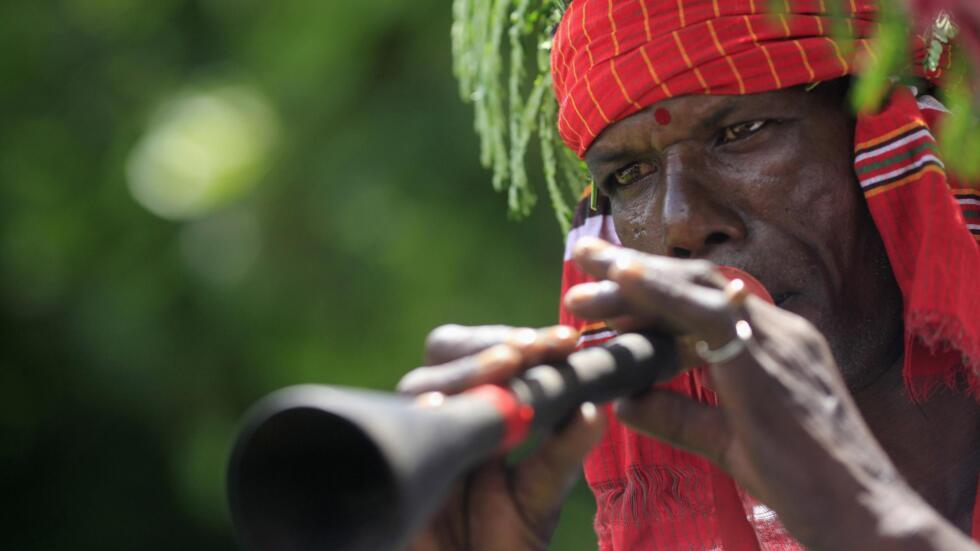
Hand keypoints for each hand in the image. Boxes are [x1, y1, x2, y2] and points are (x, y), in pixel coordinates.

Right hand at [398, 325, 605, 550]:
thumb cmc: (502, 540)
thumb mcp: (542, 493)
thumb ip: (563, 450)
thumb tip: (593, 409)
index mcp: (478, 405)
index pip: (490, 352)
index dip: (522, 341)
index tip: (564, 342)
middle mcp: (442, 411)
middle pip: (447, 349)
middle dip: (490, 343)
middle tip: (528, 350)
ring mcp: (415, 435)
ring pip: (423, 383)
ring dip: (468, 371)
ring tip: (507, 364)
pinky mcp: (393, 467)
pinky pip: (399, 434)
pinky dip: (422, 415)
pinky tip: (441, 404)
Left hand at [564, 237, 973, 549]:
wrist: (856, 510)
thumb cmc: (800, 480)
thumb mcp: (726, 442)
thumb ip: (678, 416)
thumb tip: (626, 401)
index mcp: (771, 344)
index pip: (702, 303)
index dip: (652, 289)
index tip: (606, 282)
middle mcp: (776, 329)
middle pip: (695, 284)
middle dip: (637, 268)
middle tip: (585, 256)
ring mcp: (775, 337)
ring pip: (697, 288)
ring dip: (638, 276)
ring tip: (587, 264)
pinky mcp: (767, 355)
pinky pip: (706, 312)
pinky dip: (662, 291)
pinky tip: (624, 275)